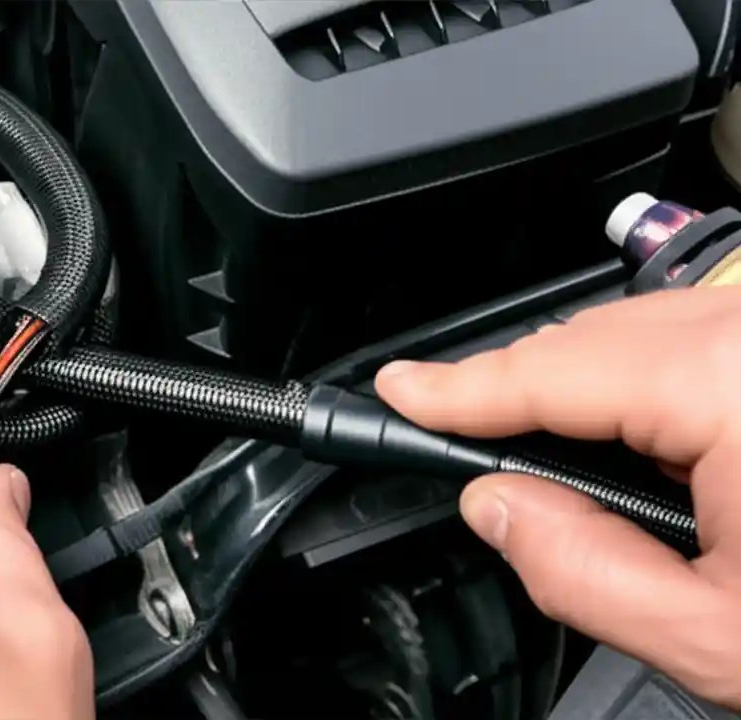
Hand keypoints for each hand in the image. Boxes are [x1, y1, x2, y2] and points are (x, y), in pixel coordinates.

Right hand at [375, 286, 740, 707]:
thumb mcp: (717, 636)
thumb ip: (582, 568)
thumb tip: (498, 507)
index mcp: (735, 386)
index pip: (551, 371)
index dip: (458, 388)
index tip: (400, 392)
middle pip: (590, 337)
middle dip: (517, 391)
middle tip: (455, 435)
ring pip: (643, 331)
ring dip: (584, 388)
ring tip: (551, 458)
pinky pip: (699, 339)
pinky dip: (649, 381)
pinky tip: (641, 439)